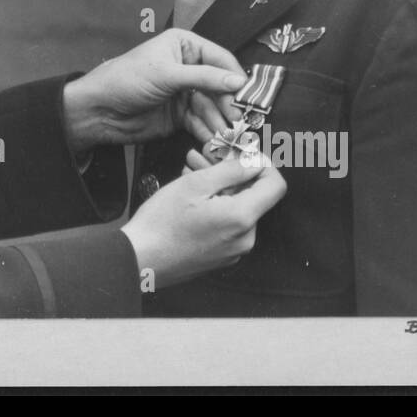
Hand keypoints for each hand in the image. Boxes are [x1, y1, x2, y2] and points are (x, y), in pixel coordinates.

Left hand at [61, 29, 247, 156]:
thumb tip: (238, 81)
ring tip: (229, 135)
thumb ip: (204, 78)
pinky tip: (215, 141)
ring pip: (213, 107)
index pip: (220, 58)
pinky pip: (202, 123)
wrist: (99, 111)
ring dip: (221, 122)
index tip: (246, 96)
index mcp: (185, 46)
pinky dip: (209, 132)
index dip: (234, 77)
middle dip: (229, 104)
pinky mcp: (180, 116)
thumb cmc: (126, 80)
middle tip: (239, 121)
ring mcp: (185, 93)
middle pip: (220, 86)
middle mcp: (189, 67)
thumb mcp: (167, 74)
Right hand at [121, 153, 285, 288]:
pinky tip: (189, 201)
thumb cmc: (162, 222)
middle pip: (254, 197)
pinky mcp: (222, 257)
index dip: (263, 165)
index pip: (276, 186)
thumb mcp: (195, 184)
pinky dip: (215, 208)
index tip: (242, 155)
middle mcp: (245, 238)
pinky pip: (228, 226)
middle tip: (202, 160)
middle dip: (233, 175)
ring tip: (188, 176)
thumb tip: (256, 160)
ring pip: (238, 209)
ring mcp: (234, 251)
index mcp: (242, 218)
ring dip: (220, 189)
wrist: (140, 260)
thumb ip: (232, 170)